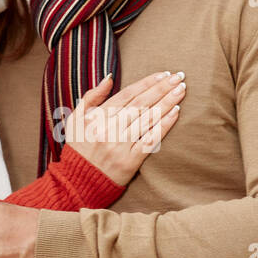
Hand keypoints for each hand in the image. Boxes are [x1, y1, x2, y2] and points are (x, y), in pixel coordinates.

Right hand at [63, 69, 186, 183]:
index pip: (127, 94)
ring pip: (148, 119)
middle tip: (179, 77)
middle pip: (141, 104)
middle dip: (162, 88)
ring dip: (167, 102)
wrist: (78, 183)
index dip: (147, 82)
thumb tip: (110, 77)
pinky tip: (176, 113)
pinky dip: (164, 125)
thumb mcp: (76, 119)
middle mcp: (109, 129)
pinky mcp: (130, 161)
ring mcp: (120, 145)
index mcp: (97, 117)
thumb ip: (92, 96)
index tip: (163, 74)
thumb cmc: (79, 148)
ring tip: (182, 90)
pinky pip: (150, 140)